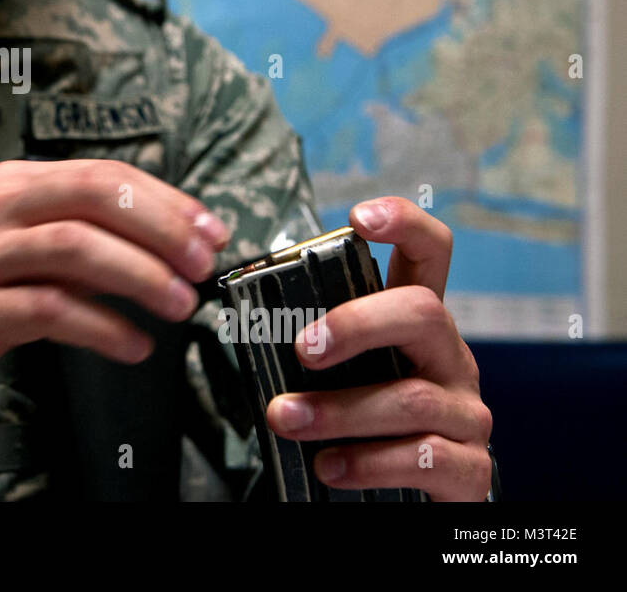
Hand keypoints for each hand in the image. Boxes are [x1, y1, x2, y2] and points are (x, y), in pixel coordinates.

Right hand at [0, 159, 228, 422]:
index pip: (100, 174)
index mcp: (7, 185)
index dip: (165, 199)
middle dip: (163, 228)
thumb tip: (156, 241)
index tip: (208, 228)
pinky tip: (132, 345)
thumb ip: (66, 233)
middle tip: (203, 263)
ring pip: (77, 249)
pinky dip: (105, 328)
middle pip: (94, 198)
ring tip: (179, 304)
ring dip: (142, 276)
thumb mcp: (2, 242)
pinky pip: (53, 311)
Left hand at [264, 196, 492, 500]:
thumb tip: (250, 321)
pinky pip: (423, 458)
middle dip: (356, 324)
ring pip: (409, 397)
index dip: (403, 223)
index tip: (357, 217)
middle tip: (302, 349)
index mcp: (416, 325)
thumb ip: (319, 345)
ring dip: (337, 410)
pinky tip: (328, 466)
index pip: (428, 253)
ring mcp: (466, 413)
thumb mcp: (345, 374)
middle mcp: (450, 359)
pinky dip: (367, 462)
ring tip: (285, 419)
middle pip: (422, 313)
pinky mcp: (469, 469)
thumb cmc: (364, 425)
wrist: (412, 501)